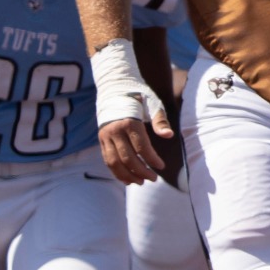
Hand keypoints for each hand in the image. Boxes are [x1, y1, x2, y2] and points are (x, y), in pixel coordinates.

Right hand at [92, 39, 172, 184]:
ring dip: (127, 175)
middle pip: (127, 158)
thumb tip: (169, 136)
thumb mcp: (152, 104)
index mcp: (129, 122)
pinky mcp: (101, 140)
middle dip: (141, 171)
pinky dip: (116, 171)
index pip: (141, 147)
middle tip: (153, 178)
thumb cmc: (138, 96)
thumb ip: (160, 120)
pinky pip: (107, 160)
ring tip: (140, 182)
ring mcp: (105, 136)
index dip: (152, 159)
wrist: (114, 88)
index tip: (161, 167)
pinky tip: (127, 178)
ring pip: (114, 162)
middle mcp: (115, 130)